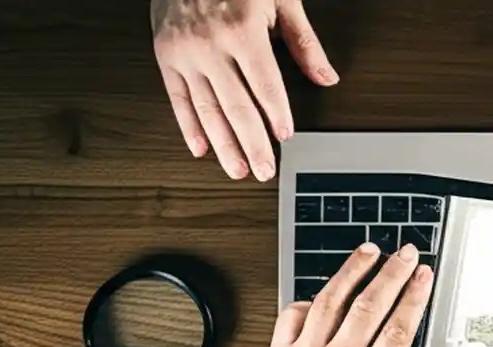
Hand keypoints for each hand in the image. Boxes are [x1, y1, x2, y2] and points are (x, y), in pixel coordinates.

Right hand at [151, 0, 338, 180]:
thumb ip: (303, 42)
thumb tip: (327, 77)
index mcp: (242, 31)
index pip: (266, 87)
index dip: (277, 116)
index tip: (285, 137)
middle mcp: (210, 45)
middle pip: (237, 107)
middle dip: (252, 144)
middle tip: (264, 170)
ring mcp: (185, 52)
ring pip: (207, 109)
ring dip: (223, 145)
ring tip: (237, 169)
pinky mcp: (165, 54)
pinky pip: (177, 98)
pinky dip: (188, 126)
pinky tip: (201, 148)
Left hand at [239, 243, 434, 346]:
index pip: (397, 330)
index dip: (414, 298)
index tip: (424, 278)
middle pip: (369, 307)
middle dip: (392, 274)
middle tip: (407, 255)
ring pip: (330, 302)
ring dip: (352, 272)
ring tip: (369, 251)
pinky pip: (292, 316)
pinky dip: (309, 299)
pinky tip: (325, 292)